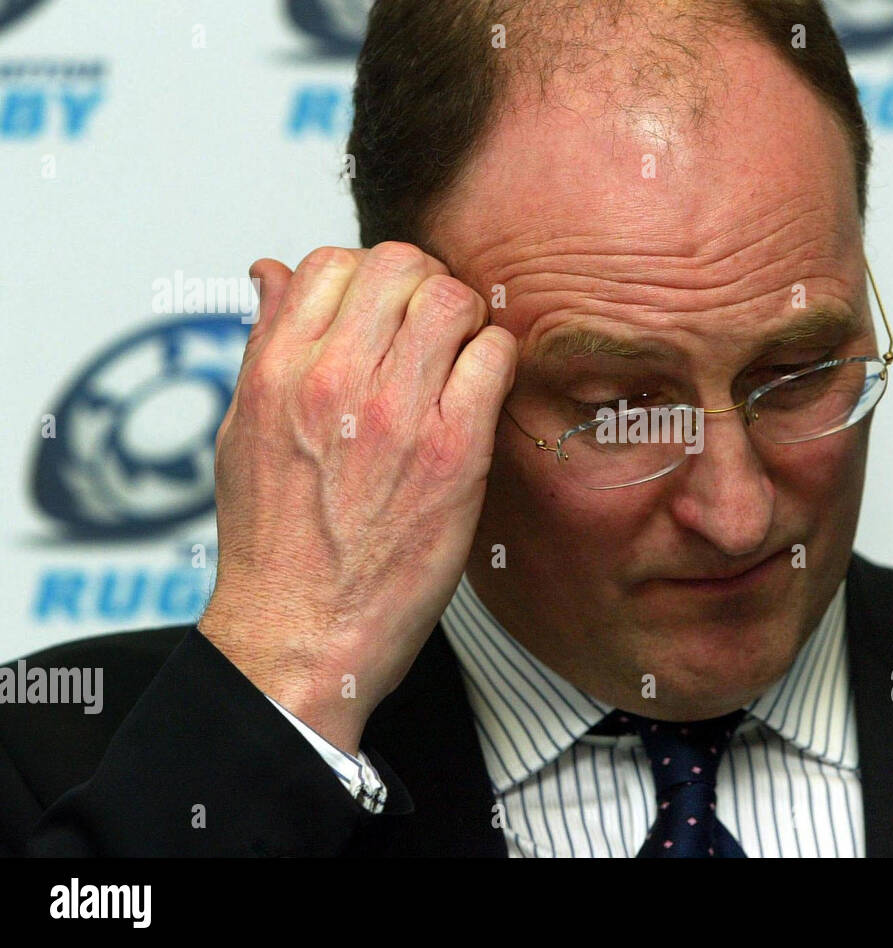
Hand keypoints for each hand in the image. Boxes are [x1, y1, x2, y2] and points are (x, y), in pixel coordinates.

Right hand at [198, 242, 516, 753]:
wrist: (301, 632)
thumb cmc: (273, 545)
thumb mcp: (242, 431)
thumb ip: (263, 344)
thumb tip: (270, 272)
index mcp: (277, 371)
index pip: (331, 261)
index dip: (369, 276)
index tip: (386, 310)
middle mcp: (332, 379)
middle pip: (400, 264)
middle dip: (424, 284)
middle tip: (435, 326)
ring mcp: (396, 412)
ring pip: (453, 298)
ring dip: (467, 318)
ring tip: (461, 360)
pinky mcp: (452, 451)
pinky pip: (495, 357)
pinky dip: (498, 360)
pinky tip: (482, 395)